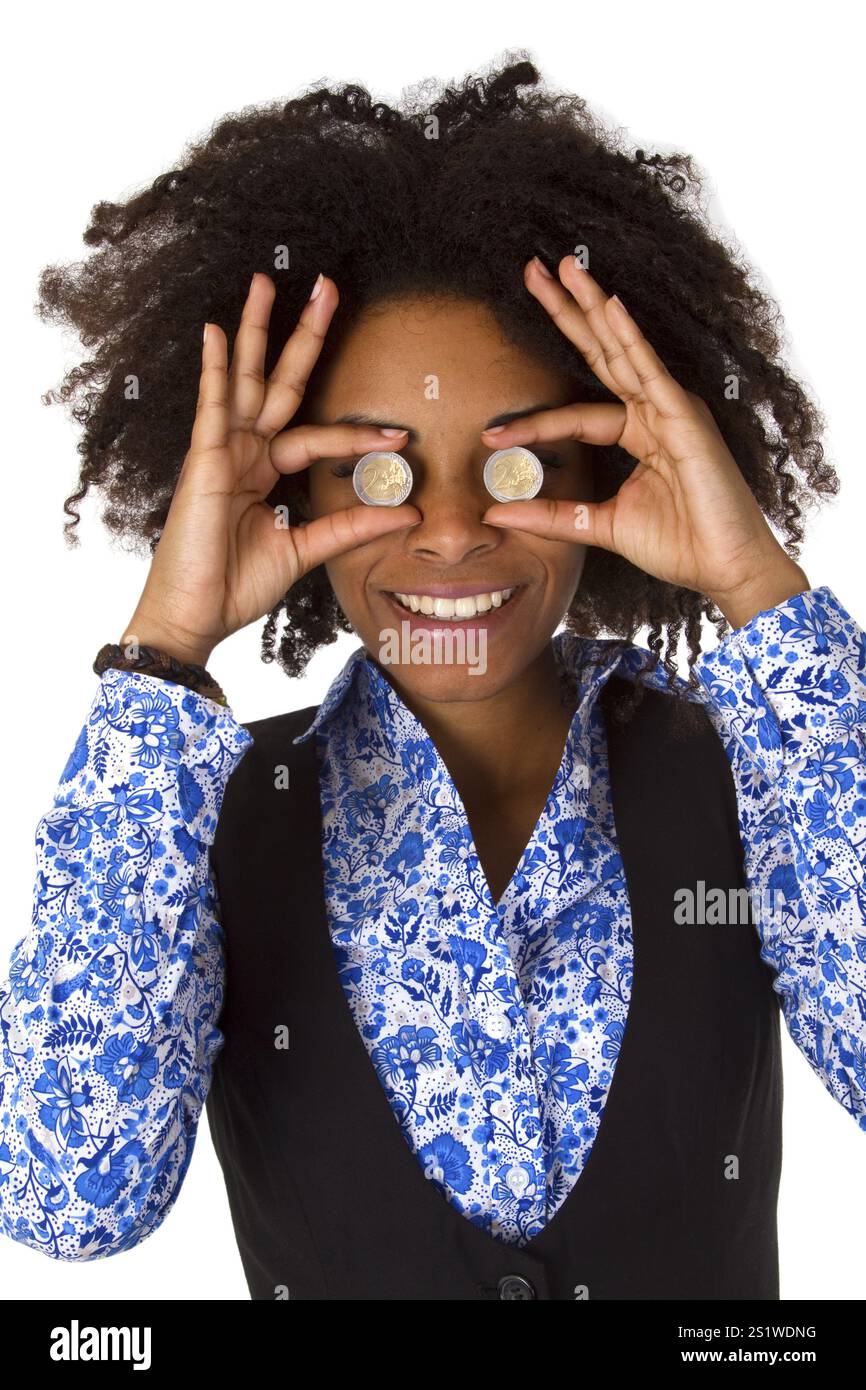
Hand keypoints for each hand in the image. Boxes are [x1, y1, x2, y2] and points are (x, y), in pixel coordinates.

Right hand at [122, 272, 418, 664]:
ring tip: (267, 283)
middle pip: (278, 382)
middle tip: (326, 286)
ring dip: (255, 331)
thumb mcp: (305, 550)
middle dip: (302, 335)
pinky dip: (213, 370)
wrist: (197, 615)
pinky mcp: (204, 463)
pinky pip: (211, 408)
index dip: (357, 432)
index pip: (316, 435)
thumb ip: (349, 527)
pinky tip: (215, 332)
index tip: (402, 436)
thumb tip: (407, 513)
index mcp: (264, 470)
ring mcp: (221, 452)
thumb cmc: (236, 584)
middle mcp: (244, 452)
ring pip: (244, 380)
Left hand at [479, 254, 808, 628]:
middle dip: (567, 311)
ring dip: (593, 305)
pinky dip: (629, 337)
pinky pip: (649, 371)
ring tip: (564, 267)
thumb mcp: (599, 527)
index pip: (575, 415)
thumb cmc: (678, 545)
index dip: (533, 422)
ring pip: (622, 349)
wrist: (724, 567)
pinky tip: (608, 305)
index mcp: (638, 433)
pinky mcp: (684, 417)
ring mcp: (671, 409)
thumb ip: (551, 515)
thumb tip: (496, 512)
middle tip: (533, 269)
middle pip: (600, 353)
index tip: (490, 434)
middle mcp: (654, 412)